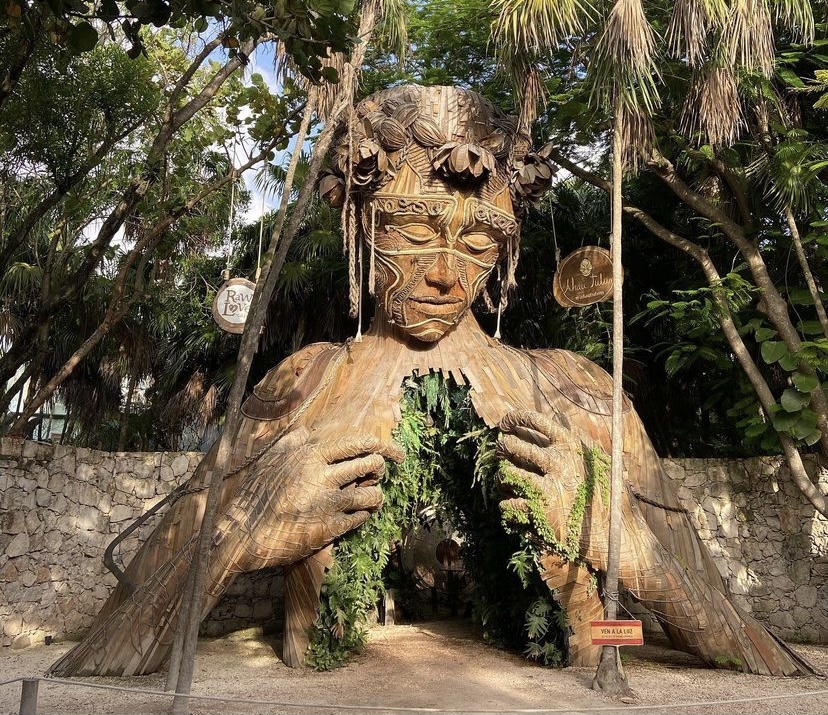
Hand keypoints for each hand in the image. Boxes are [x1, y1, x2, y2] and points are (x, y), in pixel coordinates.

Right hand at [210, 430, 404, 578]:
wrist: (242, 536)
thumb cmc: (255, 496)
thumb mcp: (271, 459)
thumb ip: (294, 442)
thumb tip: (312, 429)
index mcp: (309, 454)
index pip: (357, 442)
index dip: (381, 446)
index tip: (394, 453)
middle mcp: (321, 475)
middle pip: (371, 463)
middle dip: (380, 469)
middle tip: (377, 475)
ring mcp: (327, 502)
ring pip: (372, 493)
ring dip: (375, 495)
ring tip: (371, 498)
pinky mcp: (329, 528)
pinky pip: (361, 518)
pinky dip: (363, 515)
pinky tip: (354, 516)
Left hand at [496, 410, 605, 560]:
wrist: (616, 536)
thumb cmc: (610, 499)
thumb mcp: (602, 462)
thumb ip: (581, 443)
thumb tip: (562, 421)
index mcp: (571, 446)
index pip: (534, 420)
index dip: (514, 418)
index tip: (504, 423)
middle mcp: (557, 462)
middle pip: (513, 445)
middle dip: (503, 448)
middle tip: (500, 452)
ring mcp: (545, 486)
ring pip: (506, 473)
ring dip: (503, 477)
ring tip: (506, 481)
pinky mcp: (537, 511)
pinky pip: (507, 503)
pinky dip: (507, 506)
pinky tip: (513, 507)